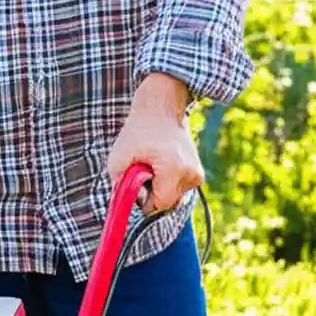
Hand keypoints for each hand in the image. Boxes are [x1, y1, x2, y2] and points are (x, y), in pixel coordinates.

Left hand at [106, 72, 204, 215]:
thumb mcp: (118, 158)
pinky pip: (179, 190)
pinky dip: (167, 183)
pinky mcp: (198, 174)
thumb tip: (130, 205)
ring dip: (159, 188)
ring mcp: (197, 174)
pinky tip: (161, 165)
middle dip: (152, 194)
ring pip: (173, 198)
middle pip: (168, 203)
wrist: (161, 109)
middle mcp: (191, 174)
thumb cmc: (137, 132)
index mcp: (174, 170)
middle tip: (142, 171)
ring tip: (152, 165)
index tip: (136, 183)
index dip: (143, 200)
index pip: (159, 205)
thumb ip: (120, 186)